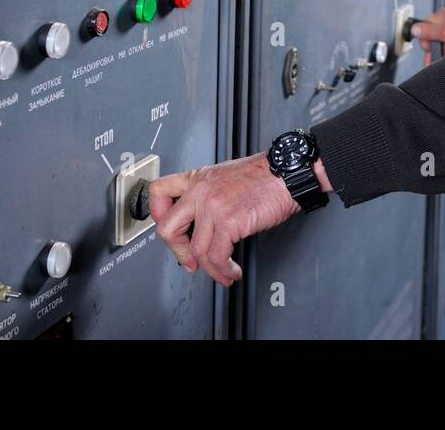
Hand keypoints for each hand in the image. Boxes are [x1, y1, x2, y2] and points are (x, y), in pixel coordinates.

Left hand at [149, 152, 298, 285]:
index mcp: (198, 178)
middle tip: (188, 262)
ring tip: (222, 272)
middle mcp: (200, 191)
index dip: (156, 214)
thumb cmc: (265, 175)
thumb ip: (209, 194)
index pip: (159, 192)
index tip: (169, 230)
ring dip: (209, 269)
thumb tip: (202, 224)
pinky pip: (217, 256)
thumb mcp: (226, 175)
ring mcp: (212, 206)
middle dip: (177, 252)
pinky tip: (231, 270)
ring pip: (195, 250)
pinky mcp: (229, 221)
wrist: (288, 172)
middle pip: (167, 228)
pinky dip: (223, 270)